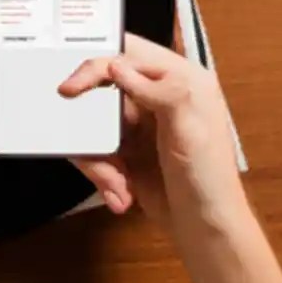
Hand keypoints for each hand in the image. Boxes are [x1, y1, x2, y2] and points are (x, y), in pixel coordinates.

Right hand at [58, 33, 246, 231]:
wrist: (203, 228)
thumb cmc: (209, 179)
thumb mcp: (190, 131)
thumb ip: (161, 91)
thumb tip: (120, 66)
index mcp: (180, 79)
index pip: (129, 54)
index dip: (97, 66)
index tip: (72, 88)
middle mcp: (157, 95)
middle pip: (103, 88)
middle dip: (90, 122)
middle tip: (88, 145)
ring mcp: (140, 123)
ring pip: (93, 123)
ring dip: (98, 158)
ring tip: (116, 182)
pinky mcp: (126, 149)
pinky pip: (95, 150)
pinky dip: (101, 173)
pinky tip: (121, 191)